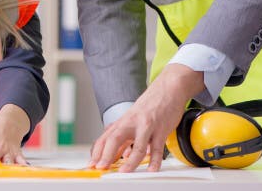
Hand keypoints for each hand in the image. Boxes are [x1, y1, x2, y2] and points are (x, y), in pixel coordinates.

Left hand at [89, 64, 203, 171]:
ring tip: (124, 172)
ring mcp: (146, 126)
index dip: (97, 152)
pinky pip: (157, 148)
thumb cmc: (151, 104)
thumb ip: (128, 137)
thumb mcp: (134, 119)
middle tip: (101, 168)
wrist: (168, 88)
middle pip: (115, 139)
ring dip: (130, 162)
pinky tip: (152, 169)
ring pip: (137, 146)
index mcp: (123, 121)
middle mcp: (132, 123)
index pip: (105, 138)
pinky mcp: (161, 129)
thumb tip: (122, 155)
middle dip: (106, 155)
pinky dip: (154, 160)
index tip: (92, 163)